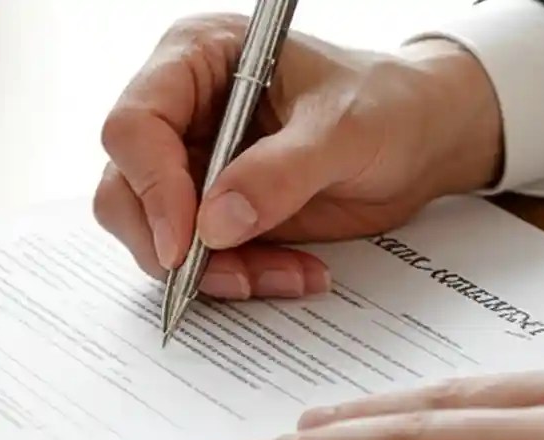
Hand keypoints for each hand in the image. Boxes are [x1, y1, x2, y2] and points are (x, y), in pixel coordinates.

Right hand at [93, 14, 502, 297]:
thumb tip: (213, 224)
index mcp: (195, 60)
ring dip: (211, 269)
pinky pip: (193, 260)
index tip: (185, 242)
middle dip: (174, 243)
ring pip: (153, 235)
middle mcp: (177, 112)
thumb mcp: (344, 129)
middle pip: (125, 189)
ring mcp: (186, 165)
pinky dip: (235, 277)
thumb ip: (279, 172)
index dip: (150, 186)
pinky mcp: (205, 211)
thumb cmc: (385, 105)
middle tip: (230, 274)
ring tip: (280, 274)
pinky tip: (289, 272)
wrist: (419, 139)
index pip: (134, 124)